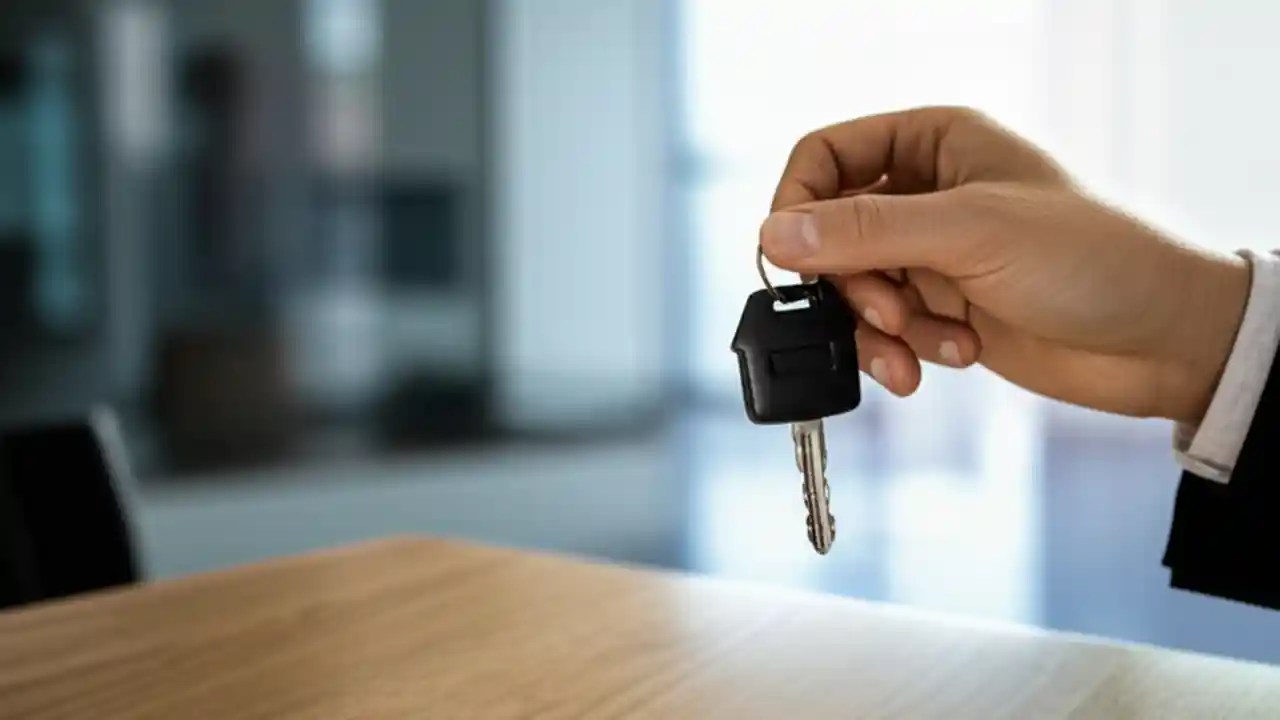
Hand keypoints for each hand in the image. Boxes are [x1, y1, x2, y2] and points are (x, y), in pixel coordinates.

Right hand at [759, 106, 1249, 424]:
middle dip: (854, 284)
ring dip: (883, 328)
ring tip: (932, 345)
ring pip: (852, 290)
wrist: (1161, 341)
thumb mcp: (972, 232)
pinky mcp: (939, 309)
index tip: (796, 256)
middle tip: (891, 312)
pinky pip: (884, 331)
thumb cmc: (1093, 258)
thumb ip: (867, 232)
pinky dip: (904, 351)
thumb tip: (775, 234)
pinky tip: (950, 357)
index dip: (799, 203)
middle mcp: (925, 194)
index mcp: (934, 142)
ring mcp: (931, 255)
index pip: (826, 157)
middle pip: (830, 233)